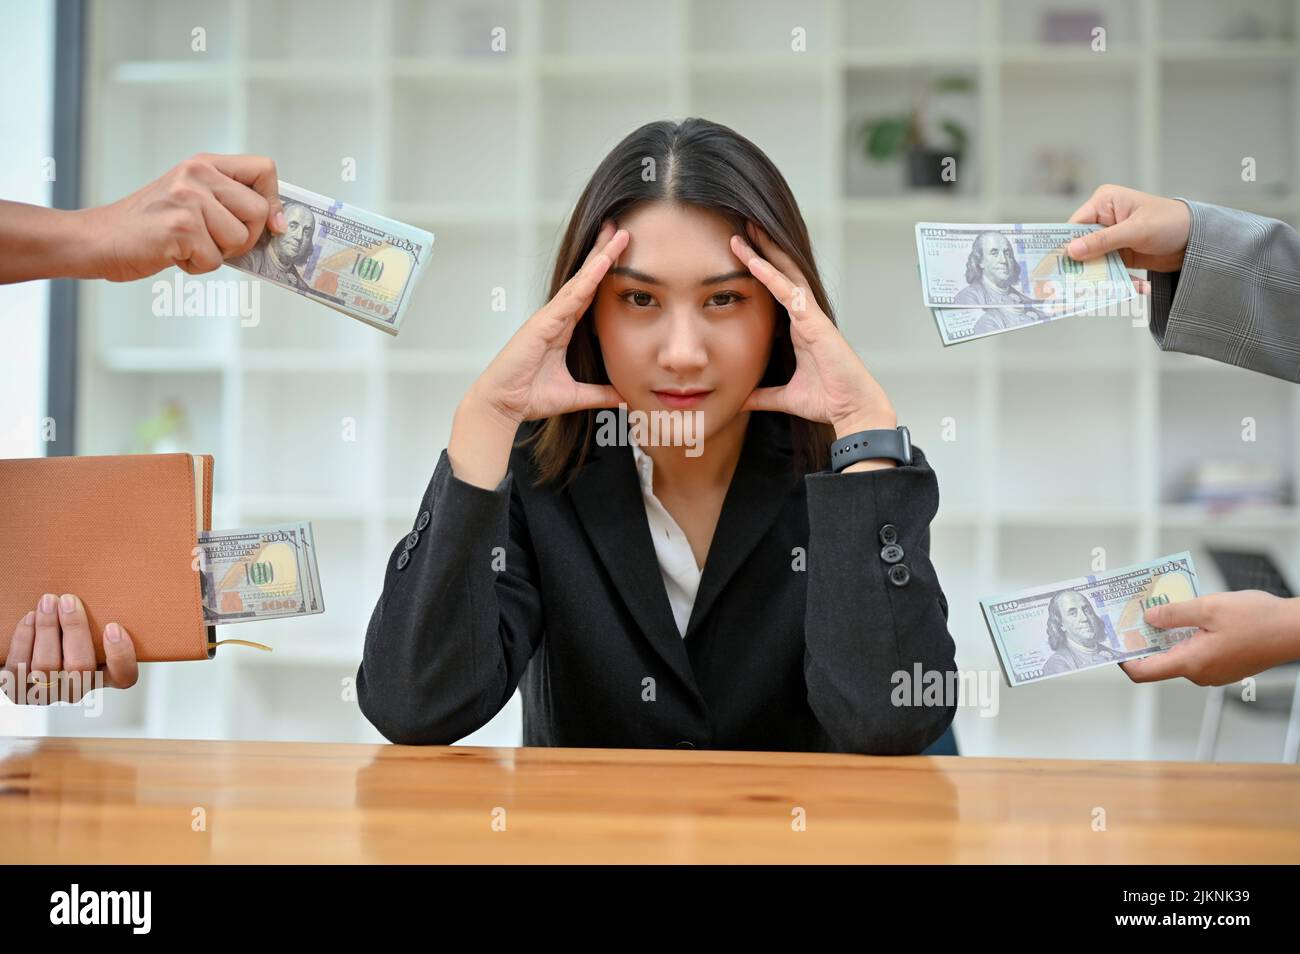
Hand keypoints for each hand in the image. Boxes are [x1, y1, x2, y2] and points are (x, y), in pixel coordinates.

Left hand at [3, 594, 137, 704]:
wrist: (27, 655)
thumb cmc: (63, 639)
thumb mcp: (88, 632)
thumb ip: (97, 622)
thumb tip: (102, 588)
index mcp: (103, 677)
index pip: (123, 677)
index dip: (121, 655)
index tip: (113, 626)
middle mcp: (77, 689)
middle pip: (81, 667)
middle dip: (74, 630)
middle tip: (69, 601)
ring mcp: (47, 693)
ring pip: (47, 665)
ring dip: (47, 629)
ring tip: (47, 602)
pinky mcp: (19, 690)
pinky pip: (20, 665)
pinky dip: (24, 639)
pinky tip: (30, 618)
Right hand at [82, 153, 285, 279]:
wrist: (99, 239)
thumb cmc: (149, 226)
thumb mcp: (192, 200)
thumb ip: (230, 203)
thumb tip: (278, 223)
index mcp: (204, 164)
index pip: (264, 169)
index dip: (274, 200)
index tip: (272, 224)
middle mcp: (197, 174)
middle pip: (259, 211)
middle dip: (244, 238)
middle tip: (213, 241)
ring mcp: (188, 198)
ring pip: (240, 239)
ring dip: (217, 254)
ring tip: (187, 245)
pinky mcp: (180, 226)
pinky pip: (214, 259)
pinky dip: (197, 266)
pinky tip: (173, 254)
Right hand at [468, 219, 628, 427]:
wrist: (502, 405)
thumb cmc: (529, 397)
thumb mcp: (574, 395)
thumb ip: (599, 393)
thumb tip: (623, 395)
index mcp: (562, 329)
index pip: (589, 294)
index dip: (604, 273)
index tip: (621, 252)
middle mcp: (555, 317)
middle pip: (585, 279)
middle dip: (602, 253)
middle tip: (621, 229)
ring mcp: (548, 317)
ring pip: (580, 280)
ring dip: (599, 256)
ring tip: (616, 233)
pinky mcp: (543, 323)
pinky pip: (571, 296)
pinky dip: (588, 279)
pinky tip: (603, 263)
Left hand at [730, 222, 897, 460]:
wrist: (853, 410)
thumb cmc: (828, 400)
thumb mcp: (786, 397)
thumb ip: (763, 395)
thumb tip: (741, 399)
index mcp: (802, 329)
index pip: (778, 291)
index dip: (763, 271)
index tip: (744, 252)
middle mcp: (807, 317)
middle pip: (784, 275)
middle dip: (765, 250)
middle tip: (744, 227)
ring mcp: (813, 318)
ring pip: (787, 276)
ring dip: (767, 252)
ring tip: (748, 230)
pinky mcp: (817, 324)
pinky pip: (790, 295)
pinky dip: (772, 277)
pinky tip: (755, 262)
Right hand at [1066, 184, 1192, 289]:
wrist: (1199, 240)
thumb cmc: (1171, 222)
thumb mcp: (1136, 231)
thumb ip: (1103, 241)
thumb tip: (1071, 251)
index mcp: (1104, 203)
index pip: (1075, 225)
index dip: (1067, 245)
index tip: (1061, 266)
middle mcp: (1104, 219)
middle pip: (1082, 246)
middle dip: (1084, 266)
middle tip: (1079, 286)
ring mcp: (1112, 239)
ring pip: (1094, 262)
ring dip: (1103, 278)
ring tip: (1110, 292)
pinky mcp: (1120, 255)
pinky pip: (1110, 271)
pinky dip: (1119, 281)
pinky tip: (1138, 286)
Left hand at [1122, 590, 1299, 686]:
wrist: (1296, 630)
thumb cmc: (1259, 620)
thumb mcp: (1208, 607)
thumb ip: (1174, 614)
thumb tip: (1149, 618)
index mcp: (1192, 663)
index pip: (1144, 672)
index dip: (1123, 659)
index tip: (1111, 644)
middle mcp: (1201, 673)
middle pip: (1160, 660)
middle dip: (1145, 638)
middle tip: (1134, 615)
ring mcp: (1214, 671)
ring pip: (1179, 653)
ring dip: (1167, 633)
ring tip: (1159, 608)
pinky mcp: (1224, 665)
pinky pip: (1196, 652)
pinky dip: (1186, 635)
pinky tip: (1187, 616)